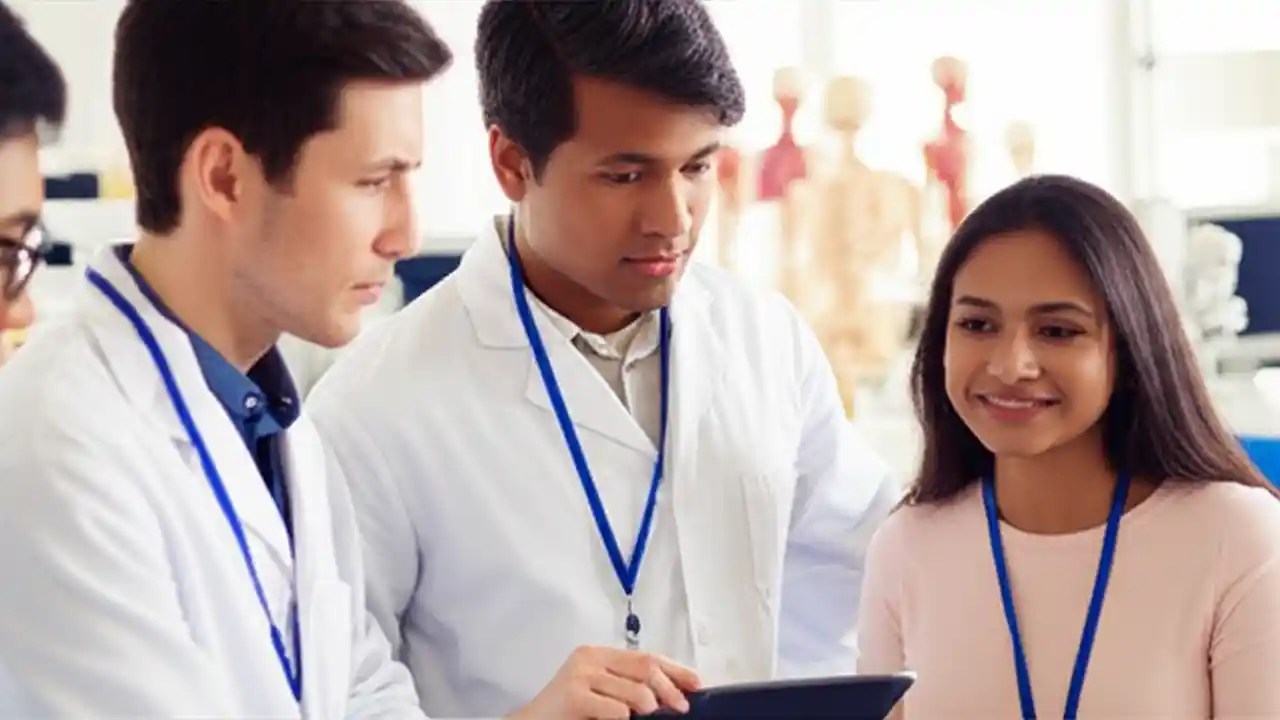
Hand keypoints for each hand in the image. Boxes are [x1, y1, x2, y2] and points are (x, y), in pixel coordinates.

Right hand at [507, 645, 700, 719]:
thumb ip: (627, 685)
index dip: (675, 668)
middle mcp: (589, 658)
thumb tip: (671, 692)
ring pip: (635, 692)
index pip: (646, 655)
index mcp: (598, 654)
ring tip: (651, 716)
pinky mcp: (574, 696)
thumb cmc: (568, 712)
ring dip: (649, 708)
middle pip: (645, 668)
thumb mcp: (600, 691)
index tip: (696, 683)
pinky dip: (623, 719)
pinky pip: (615, 710)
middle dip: (670, 689)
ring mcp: (580, 675)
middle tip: (681, 707)